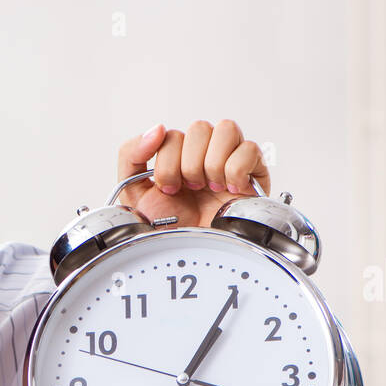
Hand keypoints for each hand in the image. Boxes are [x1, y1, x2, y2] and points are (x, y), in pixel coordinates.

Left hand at [115, 120, 269, 227]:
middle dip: (188, 165)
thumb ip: (131, 154)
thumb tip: (156, 128)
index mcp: (176, 156)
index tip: (168, 189)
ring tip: (210, 188)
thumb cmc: (170, 228)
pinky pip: (249, 148)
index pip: (171, 134)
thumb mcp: (134, 193)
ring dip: (212, 164)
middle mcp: (203, 154)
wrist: (194, 256)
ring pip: (225, 129)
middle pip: (198, 128)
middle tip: (190, 189)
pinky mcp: (254, 170)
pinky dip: (236, 170)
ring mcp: (229, 159)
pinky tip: (229, 189)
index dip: (167, 163)